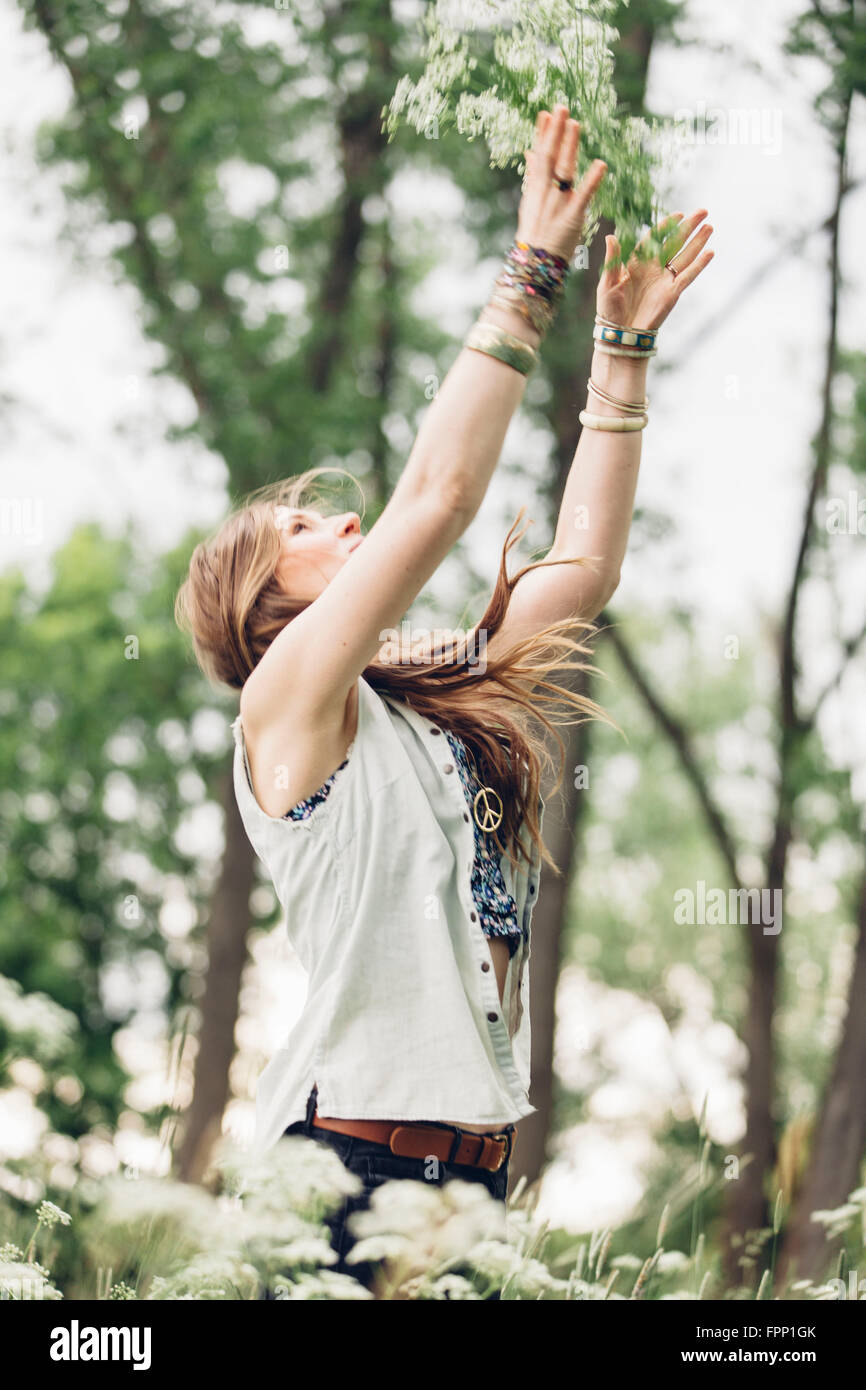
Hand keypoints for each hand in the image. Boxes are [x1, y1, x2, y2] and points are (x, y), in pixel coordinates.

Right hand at [516, 105, 606, 263]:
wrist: (534, 266)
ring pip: (563, 171)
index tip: (547, 113)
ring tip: (575, 124)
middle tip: (562, 107)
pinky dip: (592, 180)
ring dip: (569, 147)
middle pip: (550, 158)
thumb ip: (533, 175)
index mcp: (535, 190)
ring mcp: (557, 205)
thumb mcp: (529, 203)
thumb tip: (530, 151)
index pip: (539, 156)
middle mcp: (544, 194)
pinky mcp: (572, 218)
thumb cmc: (534, 234)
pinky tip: (601, 164)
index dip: (543, 135)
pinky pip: (583, 196)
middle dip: (555, 133)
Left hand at [598, 210, 713, 331]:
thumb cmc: (609, 308)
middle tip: (703, 212)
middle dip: (689, 227)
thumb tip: (611, 237)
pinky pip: (688, 276)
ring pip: (685, 256)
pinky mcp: (672, 293)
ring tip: (709, 227)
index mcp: (637, 262)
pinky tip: (710, 252)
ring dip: (698, 242)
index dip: (667, 226)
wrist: (620, 332)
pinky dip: (699, 265)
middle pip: (675, 243)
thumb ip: (613, 259)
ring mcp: (665, 280)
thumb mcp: (608, 282)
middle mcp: (654, 268)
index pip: (655, 238)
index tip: (678, 214)